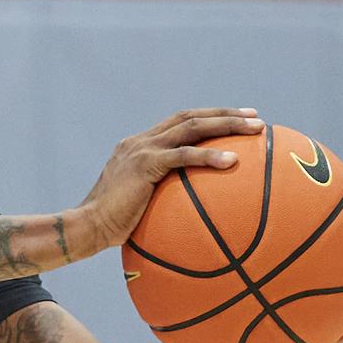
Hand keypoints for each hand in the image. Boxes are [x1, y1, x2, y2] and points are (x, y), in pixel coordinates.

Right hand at [74, 109, 263, 251]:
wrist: (87, 227)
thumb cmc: (112, 227)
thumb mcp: (139, 205)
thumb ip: (159, 198)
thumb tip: (187, 214)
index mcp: (138, 146)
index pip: (179, 123)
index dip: (209, 118)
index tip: (237, 119)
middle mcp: (140, 141)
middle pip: (190, 117)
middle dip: (225, 114)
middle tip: (255, 117)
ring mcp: (141, 150)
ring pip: (191, 127)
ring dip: (226, 125)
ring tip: (255, 129)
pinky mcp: (144, 164)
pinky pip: (184, 155)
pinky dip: (210, 155)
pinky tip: (233, 161)